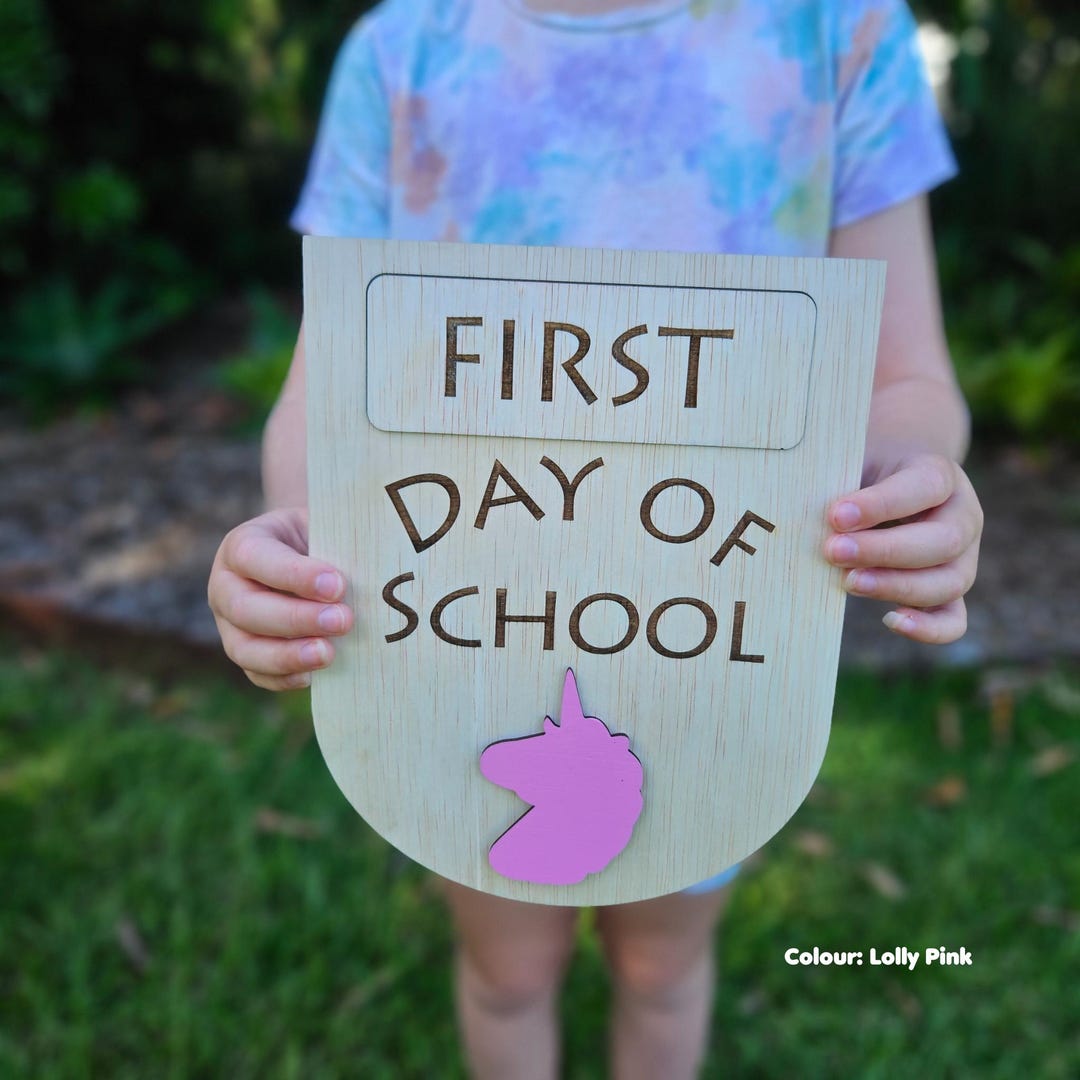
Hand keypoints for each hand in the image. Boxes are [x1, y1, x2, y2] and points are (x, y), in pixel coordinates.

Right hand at [208, 508, 353, 689]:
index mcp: (242, 545)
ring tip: (328, 654)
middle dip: (296, 619)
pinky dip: (283, 678)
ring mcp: (230, 624)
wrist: (313, 557)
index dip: (294, 575)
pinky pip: (256, 673)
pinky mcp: (245, 652)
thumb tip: (369, 568)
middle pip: (247, 609)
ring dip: (287, 655)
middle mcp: (227, 586)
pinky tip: (313, 675)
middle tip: (343, 620)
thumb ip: (334, 539)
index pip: (255, 557)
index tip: (337, 585)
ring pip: (244, 648)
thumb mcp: (324, 525)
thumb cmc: (321, 537)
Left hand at [824, 453, 982, 643]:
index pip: (926, 486)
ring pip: (950, 582)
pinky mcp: (948, 589)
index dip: (882, 504)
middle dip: (884, 550)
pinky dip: (929, 628)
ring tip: (849, 582)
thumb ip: (841, 481)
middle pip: (944, 541)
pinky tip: (890, 619)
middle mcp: (963, 517)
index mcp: (942, 476)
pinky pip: (953, 619)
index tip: (836, 516)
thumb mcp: (854, 462)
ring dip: (896, 586)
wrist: (884, 483)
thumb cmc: (862, 474)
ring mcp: (963, 557)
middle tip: (834, 551)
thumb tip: (811, 511)